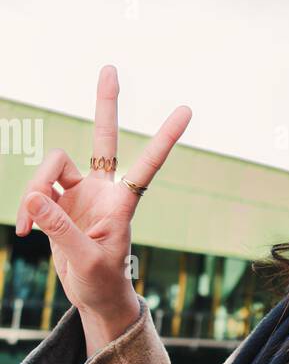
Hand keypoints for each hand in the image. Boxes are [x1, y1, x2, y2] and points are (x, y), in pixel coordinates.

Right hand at [16, 64, 191, 326]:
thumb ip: (60, 229)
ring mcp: (79, 192)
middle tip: (110, 67)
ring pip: (51, 166)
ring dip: (35, 190)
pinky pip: (36, 190)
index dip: (165, 138)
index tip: (187, 109)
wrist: (93, 295)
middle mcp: (103, 189)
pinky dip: (26, 209)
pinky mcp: (58, 201)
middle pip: (104, 138)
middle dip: (106, 105)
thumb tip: (34, 198)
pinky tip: (25, 232)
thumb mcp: (85, 260)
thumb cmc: (102, 282)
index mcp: (122, 203)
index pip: (147, 165)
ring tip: (30, 227)